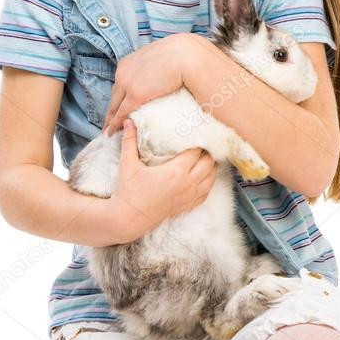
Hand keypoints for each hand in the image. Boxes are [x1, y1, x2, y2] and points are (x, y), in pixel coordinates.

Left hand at [103, 33, 199, 135]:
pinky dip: (116, 124)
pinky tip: (114, 132)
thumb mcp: (157, 60)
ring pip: (114, 107)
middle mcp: (122, 73)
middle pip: (113, 96)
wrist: (185, 55)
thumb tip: (158, 78)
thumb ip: (153, 69)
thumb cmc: (179, 55)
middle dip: (110, 111)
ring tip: (109, 132)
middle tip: (107, 125)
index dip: (116, 99)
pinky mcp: (135, 94)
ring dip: (111, 120)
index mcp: (127, 63)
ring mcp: (127, 83)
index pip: (118, 85)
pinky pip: (121, 113)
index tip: (114, 109)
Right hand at [112, 118, 218, 239]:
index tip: (196, 132)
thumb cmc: (128, 191)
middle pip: (209, 162)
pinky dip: (208, 182)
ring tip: (207, 156)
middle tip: (203, 142)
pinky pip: (206, 192)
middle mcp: (187, 184)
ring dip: (211, 166)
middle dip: (207, 151)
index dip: (198, 140)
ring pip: (211, 178)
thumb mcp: (128, 164)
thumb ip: (130, 140)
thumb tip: (128, 121)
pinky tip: (204, 175)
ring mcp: (189, 196)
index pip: (196, 151)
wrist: (128, 218)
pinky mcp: (187, 206)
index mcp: (175, 171)